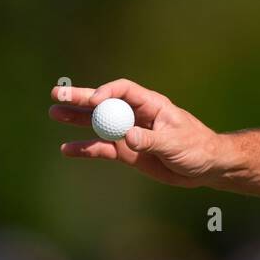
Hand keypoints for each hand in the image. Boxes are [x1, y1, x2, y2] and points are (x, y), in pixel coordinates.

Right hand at [48, 79, 221, 187]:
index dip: (107, 92)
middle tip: (56, 94)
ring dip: (77, 118)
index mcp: (152, 105)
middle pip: (105, 103)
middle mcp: (137, 115)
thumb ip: (150, 140)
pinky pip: (102, 148)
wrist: (205, 167)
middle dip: (81, 98)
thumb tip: (128, 137)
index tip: (94, 101)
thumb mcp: (176, 143)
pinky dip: (85, 149)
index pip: (124, 91)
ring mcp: (130, 132)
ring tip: (54, 112)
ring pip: (99, 123)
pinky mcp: (127, 151)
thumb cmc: (197, 148)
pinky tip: (67, 149)